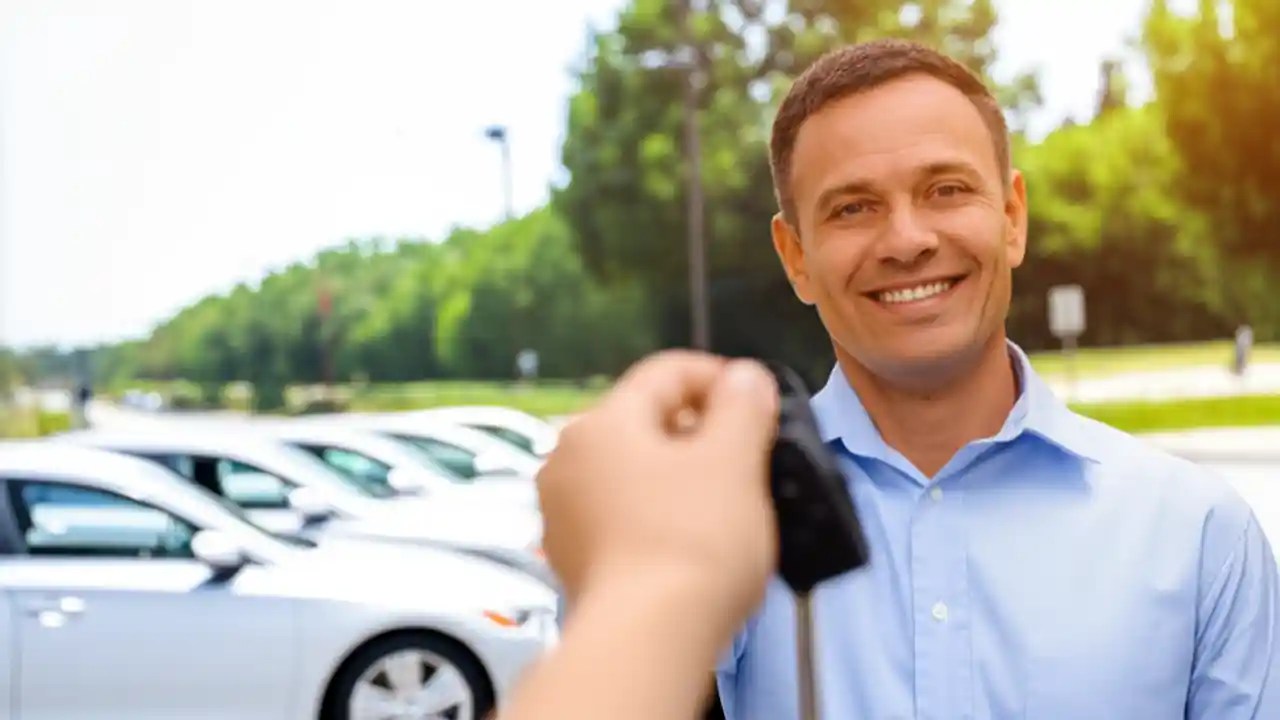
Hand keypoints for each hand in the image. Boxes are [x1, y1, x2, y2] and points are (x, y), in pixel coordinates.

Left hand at [536, 350, 780, 628]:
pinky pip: (622, 516)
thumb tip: (744, 377)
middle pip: (645, 421)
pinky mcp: (572, 558)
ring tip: (723, 504)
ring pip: (633, 471)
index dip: (720, 377)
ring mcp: (563, 512)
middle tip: (748, 458)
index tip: (757, 403)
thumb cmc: (690, 544)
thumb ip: (743, 405)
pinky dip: (657, 516)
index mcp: (601, 422)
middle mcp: (567, 459)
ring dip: (679, 476)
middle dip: (701, 431)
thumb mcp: (735, 460)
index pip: (666, 371)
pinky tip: (690, 541)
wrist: (645, 641)